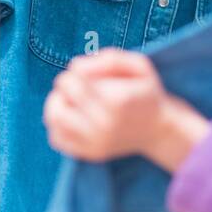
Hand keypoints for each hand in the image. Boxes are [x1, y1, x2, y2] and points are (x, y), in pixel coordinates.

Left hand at [43, 49, 209, 171]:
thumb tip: (75, 66)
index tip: (86, 73)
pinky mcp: (89, 154)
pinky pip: (56, 138)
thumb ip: (110, 58)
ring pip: (53, 120)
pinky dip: (58, 125)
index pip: (72, 81)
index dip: (75, 71)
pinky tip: (73, 117)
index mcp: (116, 101)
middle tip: (77, 85)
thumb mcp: (139, 65)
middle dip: (64, 86)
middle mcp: (104, 125)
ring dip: (57, 104)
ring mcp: (95, 143)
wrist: (158, 129)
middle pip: (59, 101)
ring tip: (72, 100)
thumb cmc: (145, 92)